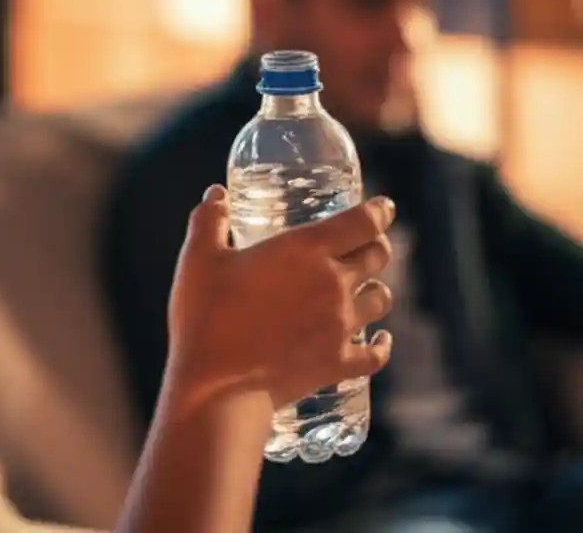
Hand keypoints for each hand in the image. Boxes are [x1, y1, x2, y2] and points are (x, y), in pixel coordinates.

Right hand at [166, 185, 394, 412]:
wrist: (216, 386)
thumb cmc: (207, 316)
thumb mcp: (198, 259)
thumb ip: (209, 220)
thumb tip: (215, 195)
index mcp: (306, 250)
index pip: (363, 221)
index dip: (379, 210)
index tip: (383, 207)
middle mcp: (333, 283)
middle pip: (378, 256)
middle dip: (376, 246)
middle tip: (366, 244)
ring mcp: (340, 326)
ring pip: (381, 299)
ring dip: (375, 289)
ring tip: (363, 289)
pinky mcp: (337, 363)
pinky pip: (376, 354)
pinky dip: (381, 345)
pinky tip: (378, 341)